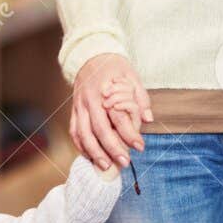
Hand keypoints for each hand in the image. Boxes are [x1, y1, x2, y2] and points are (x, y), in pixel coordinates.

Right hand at [70, 54, 151, 169]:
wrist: (91, 56)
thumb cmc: (115, 68)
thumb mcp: (132, 77)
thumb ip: (141, 98)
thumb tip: (148, 119)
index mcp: (106, 91)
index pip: (118, 117)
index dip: (129, 134)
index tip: (140, 146)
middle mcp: (90, 100)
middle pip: (99, 129)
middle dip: (112, 148)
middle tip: (124, 163)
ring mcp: (79, 106)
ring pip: (83, 134)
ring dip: (94, 152)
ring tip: (106, 166)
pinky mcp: (74, 110)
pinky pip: (74, 131)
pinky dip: (81, 146)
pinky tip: (91, 157)